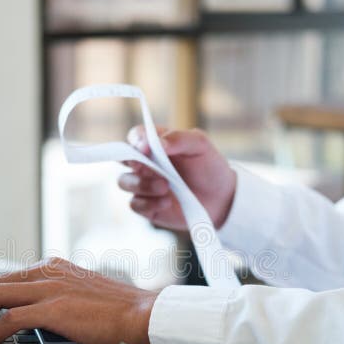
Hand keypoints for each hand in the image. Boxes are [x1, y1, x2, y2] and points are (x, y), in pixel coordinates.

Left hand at [0, 258, 155, 343]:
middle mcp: (47, 272)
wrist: (143, 315)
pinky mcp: (55, 310)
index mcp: (51, 268)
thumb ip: (55, 298)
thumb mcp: (79, 295)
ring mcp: (50, 289)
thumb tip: (31, 319)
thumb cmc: (118, 312)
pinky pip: (9, 319)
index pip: (2, 278)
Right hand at [118, 126, 236, 230]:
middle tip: (148, 168)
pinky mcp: (147, 206)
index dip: (136, 140)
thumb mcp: (200, 146)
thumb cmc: (209, 166)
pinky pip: (135, 204)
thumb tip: (158, 144)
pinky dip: (148, 204)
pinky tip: (167, 202)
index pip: (135, 136)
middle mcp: (145, 163)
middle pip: (123, 159)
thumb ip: (179, 138)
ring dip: (142, 185)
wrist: (221, 198)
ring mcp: (143, 185)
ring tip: (165, 187)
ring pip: (124, 182)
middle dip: (133, 163)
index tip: (146, 148)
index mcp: (155, 143)